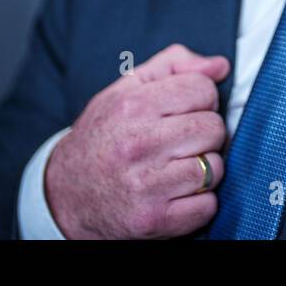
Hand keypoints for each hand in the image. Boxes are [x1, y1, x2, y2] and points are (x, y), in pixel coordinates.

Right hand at [44, 43, 230, 238]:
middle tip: (183, 142)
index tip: (184, 112)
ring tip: (179, 167)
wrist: (64, 194)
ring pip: (214, 168)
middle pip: (214, 128)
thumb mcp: (126, 89)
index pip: (203, 90)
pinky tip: (178, 194)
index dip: (201, 100)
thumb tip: (221, 66)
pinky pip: (207, 206)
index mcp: (133, 106)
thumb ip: (174, 66)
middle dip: (206, 134)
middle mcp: (138, 144)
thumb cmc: (103, 135)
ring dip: (205, 170)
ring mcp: (145, 185)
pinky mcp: (153, 220)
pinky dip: (200, 203)